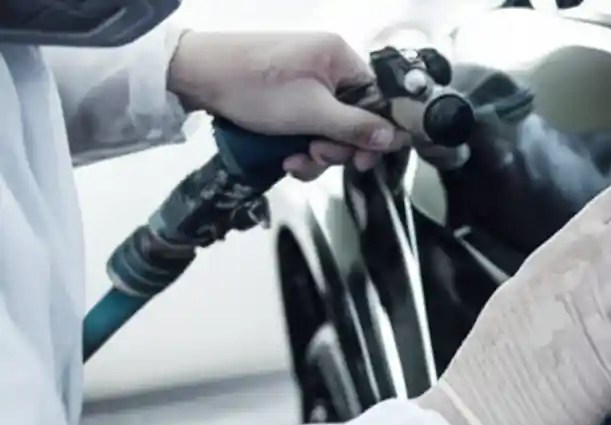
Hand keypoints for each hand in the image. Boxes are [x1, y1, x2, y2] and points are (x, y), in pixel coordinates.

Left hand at [167, 31, 409, 180]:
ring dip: (316, 153)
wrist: (195, 74)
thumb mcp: (312, 113)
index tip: (361, 161)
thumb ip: (357, 127)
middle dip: (336, 146)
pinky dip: (300, 146)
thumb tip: (396, 137)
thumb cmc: (254, 87)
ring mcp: (306, 81)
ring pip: (330, 129)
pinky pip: (309, 127)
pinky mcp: (288, 96)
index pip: (378, 100)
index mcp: (340, 58)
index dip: (374, 135)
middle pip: (354, 119)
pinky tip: (284, 156)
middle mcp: (328, 65)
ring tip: (293, 160)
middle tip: (316, 155)